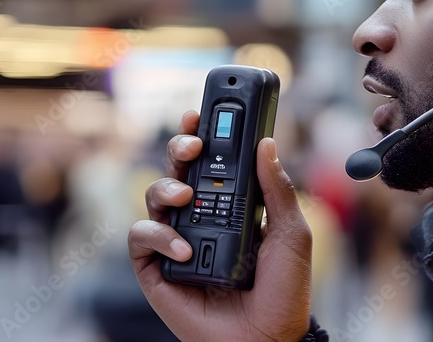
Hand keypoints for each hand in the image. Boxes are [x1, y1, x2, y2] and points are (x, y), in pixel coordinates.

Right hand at [129, 111, 313, 341]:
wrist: (268, 338)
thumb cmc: (283, 292)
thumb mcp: (291, 233)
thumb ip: (277, 188)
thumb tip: (266, 144)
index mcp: (231, 206)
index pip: (212, 163)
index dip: (201, 136)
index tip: (200, 113)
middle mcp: (201, 219)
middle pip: (178, 170)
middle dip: (179, 148)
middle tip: (192, 146)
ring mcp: (177, 243)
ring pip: (155, 197)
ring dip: (167, 188)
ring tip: (186, 199)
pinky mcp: (157, 270)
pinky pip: (141, 239)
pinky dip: (159, 237)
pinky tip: (185, 249)